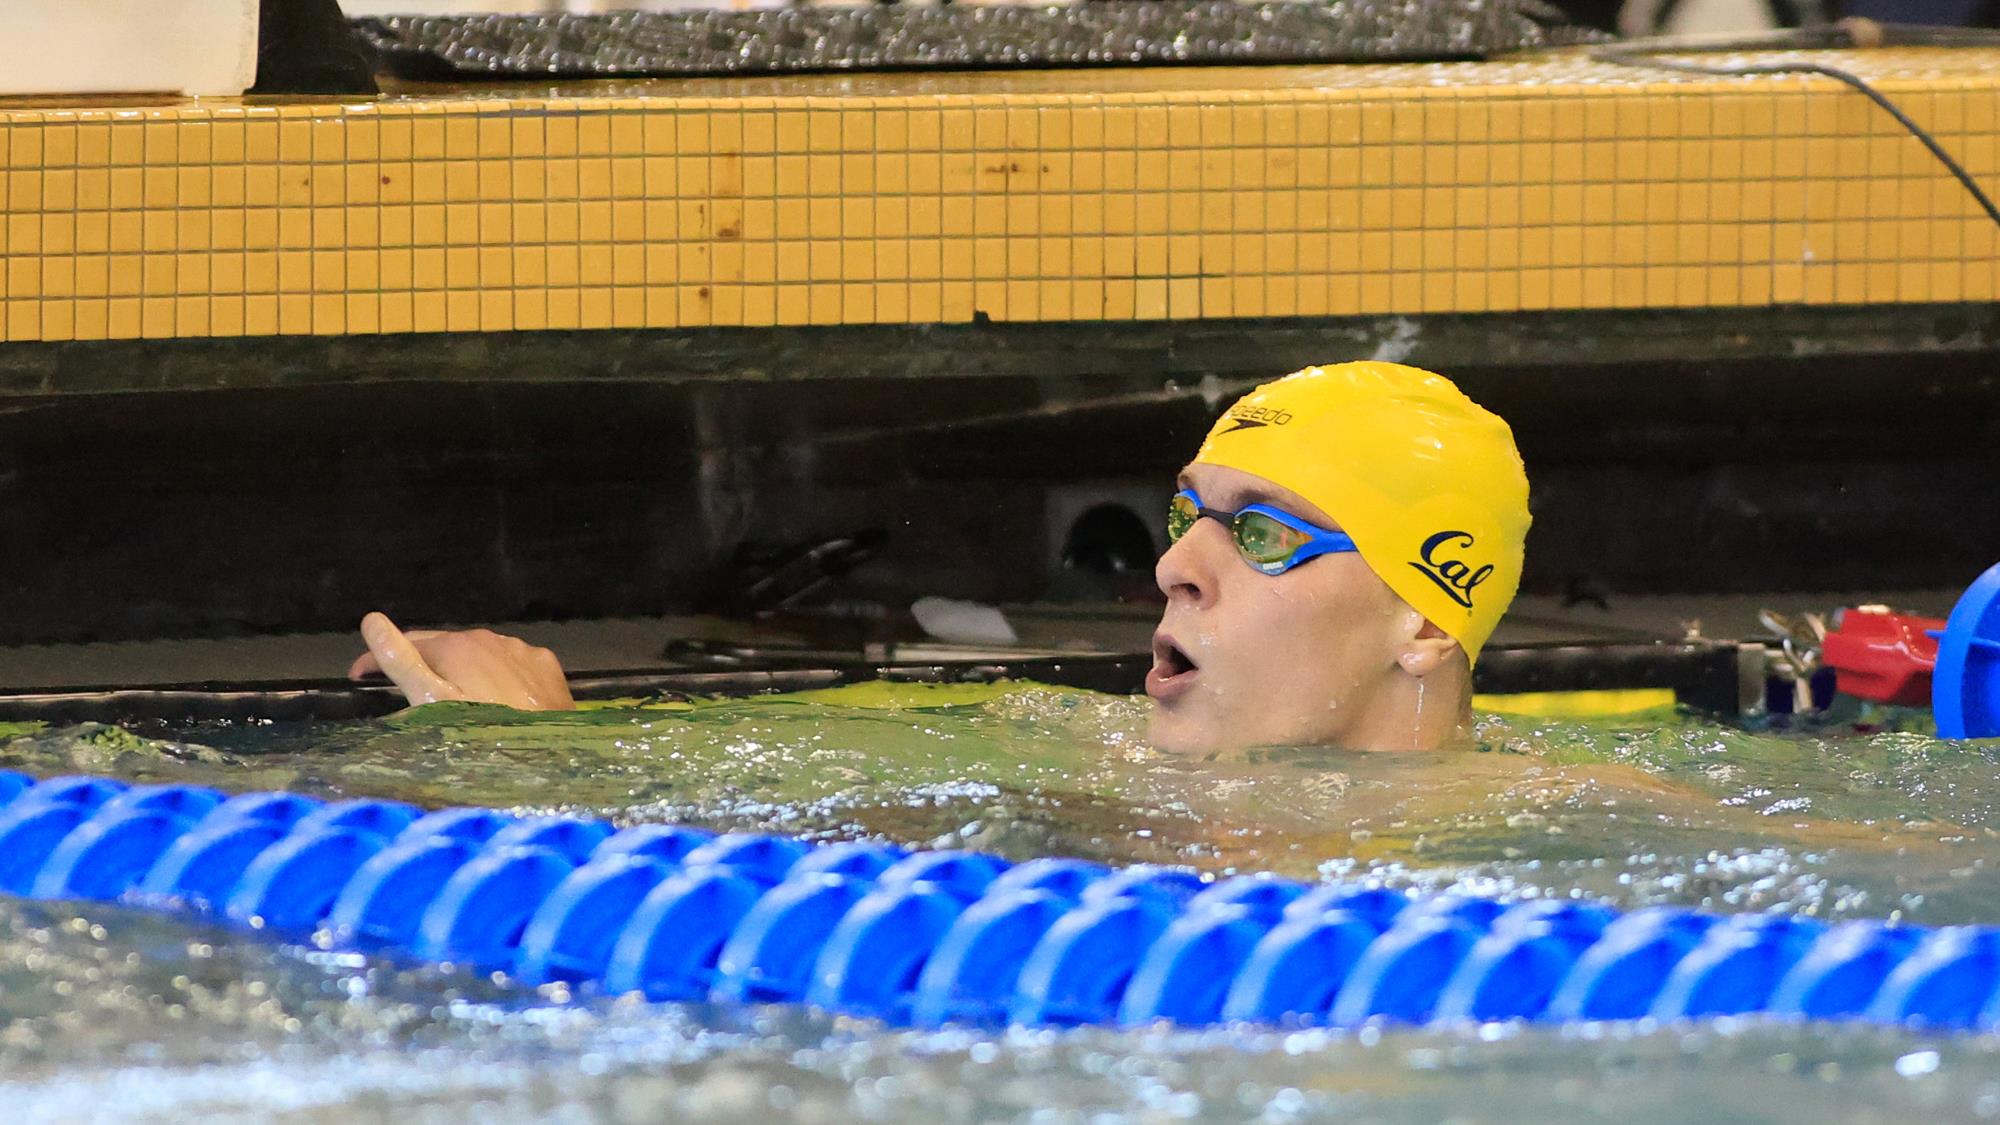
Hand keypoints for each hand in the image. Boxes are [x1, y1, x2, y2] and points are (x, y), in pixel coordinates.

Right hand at [348, 612, 575, 710]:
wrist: (547, 748)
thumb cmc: (481, 730)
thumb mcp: (432, 701)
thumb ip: (402, 662)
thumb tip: (371, 620)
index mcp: (453, 645)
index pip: (405, 642)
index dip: (377, 658)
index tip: (359, 678)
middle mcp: (487, 637)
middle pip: (442, 646)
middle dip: (420, 662)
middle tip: (400, 690)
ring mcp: (519, 649)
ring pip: (479, 653)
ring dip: (460, 668)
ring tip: (451, 697)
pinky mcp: (543, 664)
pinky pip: (513, 663)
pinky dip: (497, 674)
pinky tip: (496, 695)